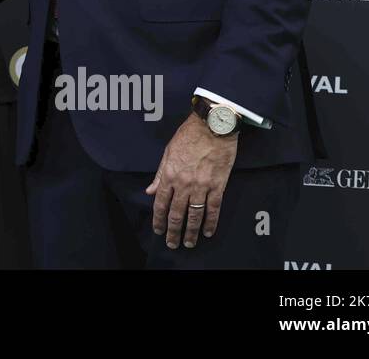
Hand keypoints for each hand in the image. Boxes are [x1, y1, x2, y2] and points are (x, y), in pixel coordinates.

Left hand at [144, 112, 236, 249]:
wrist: (212, 126)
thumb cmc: (188, 136)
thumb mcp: (167, 152)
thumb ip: (160, 174)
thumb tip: (150, 191)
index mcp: (169, 175)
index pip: (161, 203)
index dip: (159, 219)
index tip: (158, 230)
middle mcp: (184, 184)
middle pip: (177, 213)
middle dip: (173, 231)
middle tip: (172, 243)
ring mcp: (201, 186)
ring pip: (194, 214)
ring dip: (190, 231)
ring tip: (188, 243)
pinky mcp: (218, 185)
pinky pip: (214, 208)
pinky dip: (211, 222)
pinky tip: (208, 232)